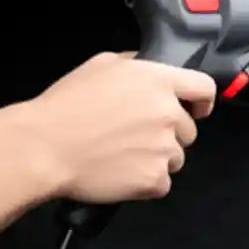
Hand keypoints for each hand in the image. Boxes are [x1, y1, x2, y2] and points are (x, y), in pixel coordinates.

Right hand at [19, 52, 216, 203]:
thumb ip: (135, 65)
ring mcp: (163, 148)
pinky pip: (161, 183)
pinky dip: (145, 182)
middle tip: (136, 136)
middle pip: (188, 130)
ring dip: (156, 157)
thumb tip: (146, 67)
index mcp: (158, 81)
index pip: (205, 88)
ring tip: (123, 154)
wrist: (43, 148)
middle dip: (167, 133)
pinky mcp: (153, 179)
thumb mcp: (101, 65)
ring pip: (175, 157)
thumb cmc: (65, 107)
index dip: (202, 101)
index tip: (197, 109)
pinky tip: (121, 172)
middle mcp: (168, 113)